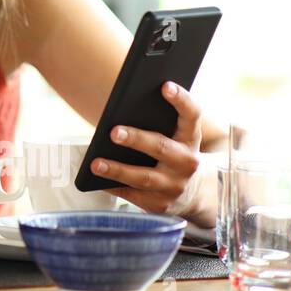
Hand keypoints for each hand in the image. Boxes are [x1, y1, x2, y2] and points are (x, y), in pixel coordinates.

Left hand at [90, 81, 213, 225]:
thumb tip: (122, 104)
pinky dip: (113, 186)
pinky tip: (96, 179)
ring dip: (118, 170)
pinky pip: (132, 195)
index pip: (192, 115)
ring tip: (95, 163)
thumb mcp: (175, 137)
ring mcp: (174, 185)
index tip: (165, 85)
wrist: (194, 193)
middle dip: (137, 139)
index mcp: (190, 138)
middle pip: (161, 148)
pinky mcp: (160, 204)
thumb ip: (158, 121)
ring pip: (144, 177)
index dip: (181, 100)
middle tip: (114, 132)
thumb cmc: (174, 153)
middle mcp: (187, 162)